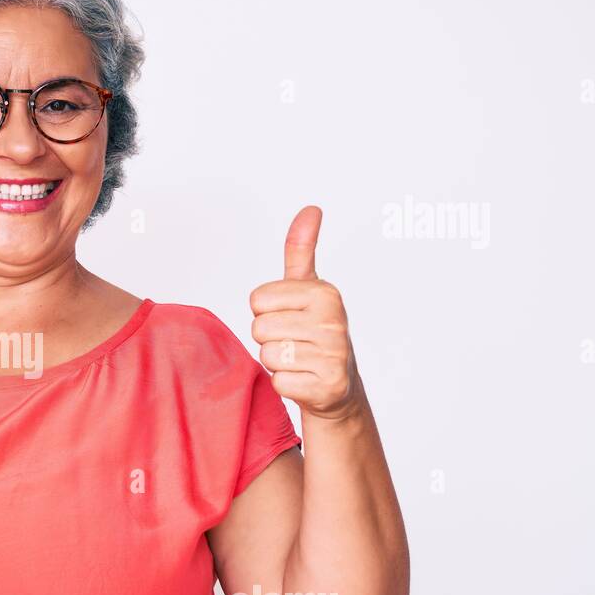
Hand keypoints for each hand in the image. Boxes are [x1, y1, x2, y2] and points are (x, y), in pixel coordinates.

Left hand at [248, 205, 363, 420]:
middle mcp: (333, 320)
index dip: (265, 312)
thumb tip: (311, 209)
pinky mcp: (327, 385)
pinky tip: (304, 379)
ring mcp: (333, 354)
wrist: (337, 384)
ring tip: (298, 360)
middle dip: (269, 339)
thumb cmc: (314, 331)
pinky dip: (285, 384)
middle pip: (259, 328)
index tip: (289, 318)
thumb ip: (301, 250)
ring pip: (268, 355)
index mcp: (324, 292)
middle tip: (293, 342)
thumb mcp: (306, 288)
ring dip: (276, 362)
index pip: (257, 299)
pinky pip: (279, 382)